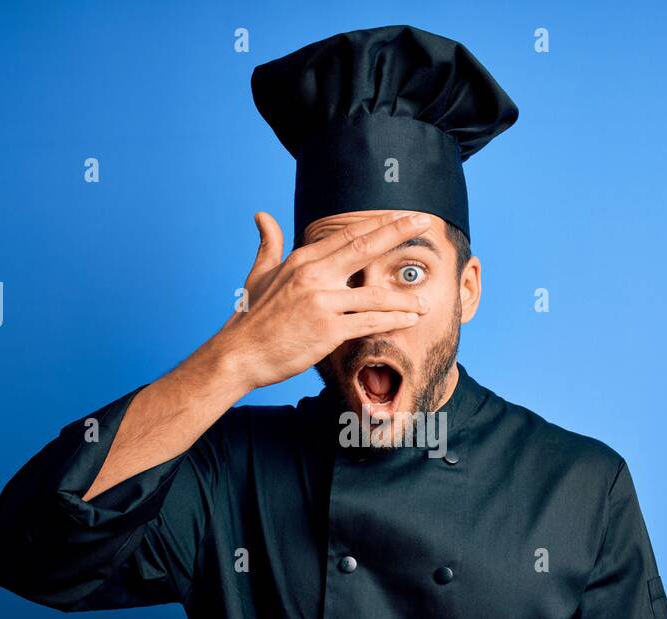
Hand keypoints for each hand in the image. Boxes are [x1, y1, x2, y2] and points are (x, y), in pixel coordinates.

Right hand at [215, 210, 431, 390]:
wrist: (239, 355)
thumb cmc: (251, 317)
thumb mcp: (260, 274)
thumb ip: (268, 244)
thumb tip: (262, 216)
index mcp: (302, 260)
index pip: (346, 235)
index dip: (376, 224)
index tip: (399, 215)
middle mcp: (313, 275)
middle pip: (364, 248)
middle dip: (397, 232)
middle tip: (423, 222)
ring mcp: (322, 302)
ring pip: (374, 294)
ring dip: (404, 297)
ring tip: (426, 299)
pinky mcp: (328, 330)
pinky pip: (369, 323)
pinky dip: (393, 321)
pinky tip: (410, 320)